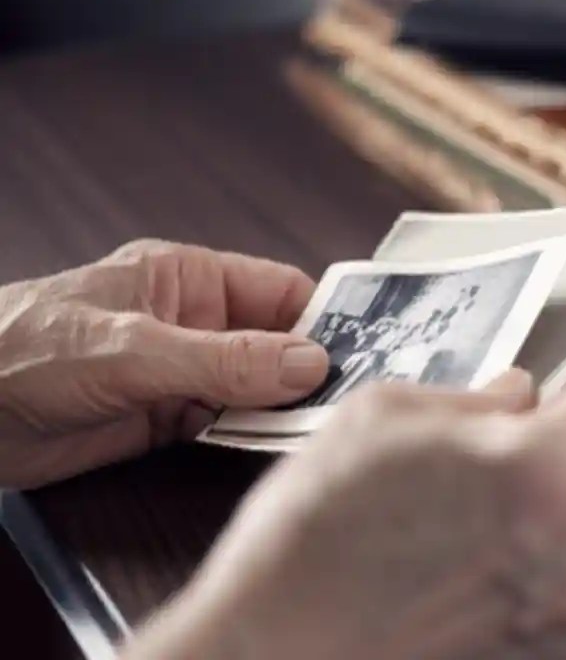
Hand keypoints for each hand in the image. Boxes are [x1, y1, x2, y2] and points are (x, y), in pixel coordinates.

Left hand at [0, 240, 328, 488]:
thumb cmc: (18, 352)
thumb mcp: (130, 349)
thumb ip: (222, 359)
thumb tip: (307, 363)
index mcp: (187, 280)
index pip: (279, 290)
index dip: (322, 316)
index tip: (366, 349)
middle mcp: (194, 324)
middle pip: (277, 343)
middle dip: (309, 370)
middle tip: (351, 400)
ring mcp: (183, 375)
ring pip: (259, 390)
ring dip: (283, 411)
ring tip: (322, 430)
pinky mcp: (168, 423)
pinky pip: (231, 428)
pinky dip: (254, 440)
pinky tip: (276, 451)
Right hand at [126, 370, 565, 659]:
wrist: (275, 658)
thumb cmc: (312, 549)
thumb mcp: (382, 421)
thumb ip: (474, 401)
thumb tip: (517, 395)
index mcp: (550, 475)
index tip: (562, 399)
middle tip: (525, 453)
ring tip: (492, 517)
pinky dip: (554, 574)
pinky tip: (481, 567)